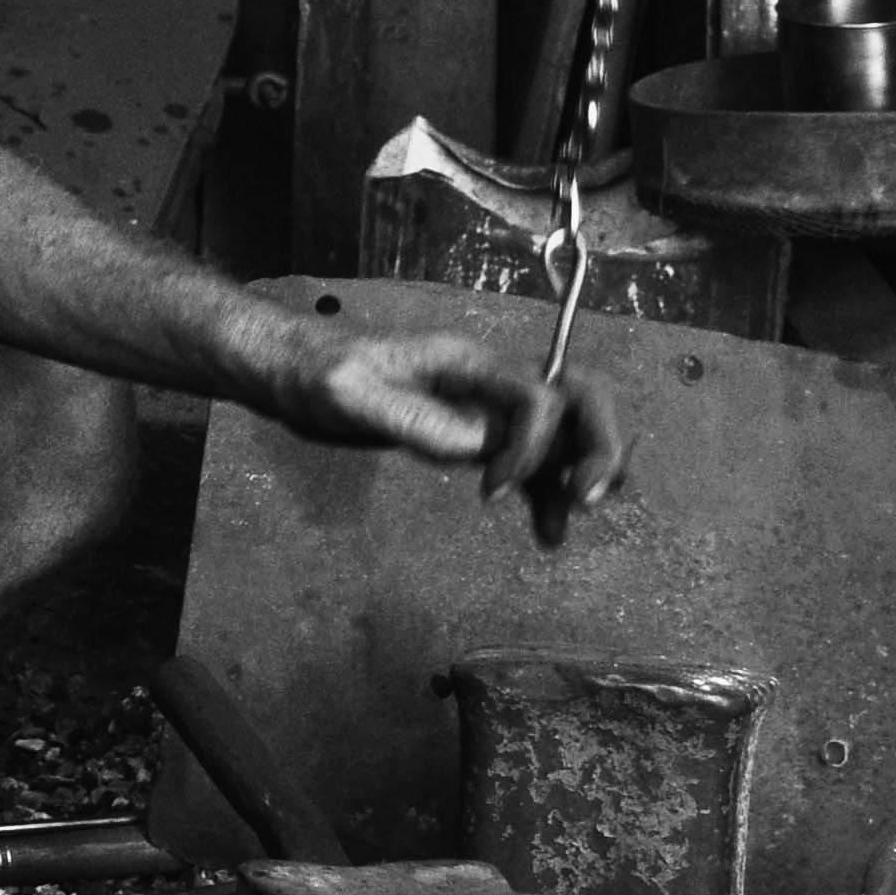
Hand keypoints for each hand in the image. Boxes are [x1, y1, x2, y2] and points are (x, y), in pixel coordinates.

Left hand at [275, 322, 628, 544]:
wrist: (295, 373)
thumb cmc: (317, 375)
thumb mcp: (350, 396)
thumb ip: (411, 418)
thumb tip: (476, 449)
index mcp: (466, 362)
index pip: (539, 394)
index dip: (533, 444)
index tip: (493, 491)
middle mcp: (490, 380)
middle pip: (581, 397)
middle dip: (600, 445)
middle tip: (585, 500)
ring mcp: (488, 407)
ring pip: (568, 432)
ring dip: (584, 473)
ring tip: (568, 521)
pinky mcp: (477, 434)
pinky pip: (535, 460)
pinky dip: (549, 492)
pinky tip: (547, 532)